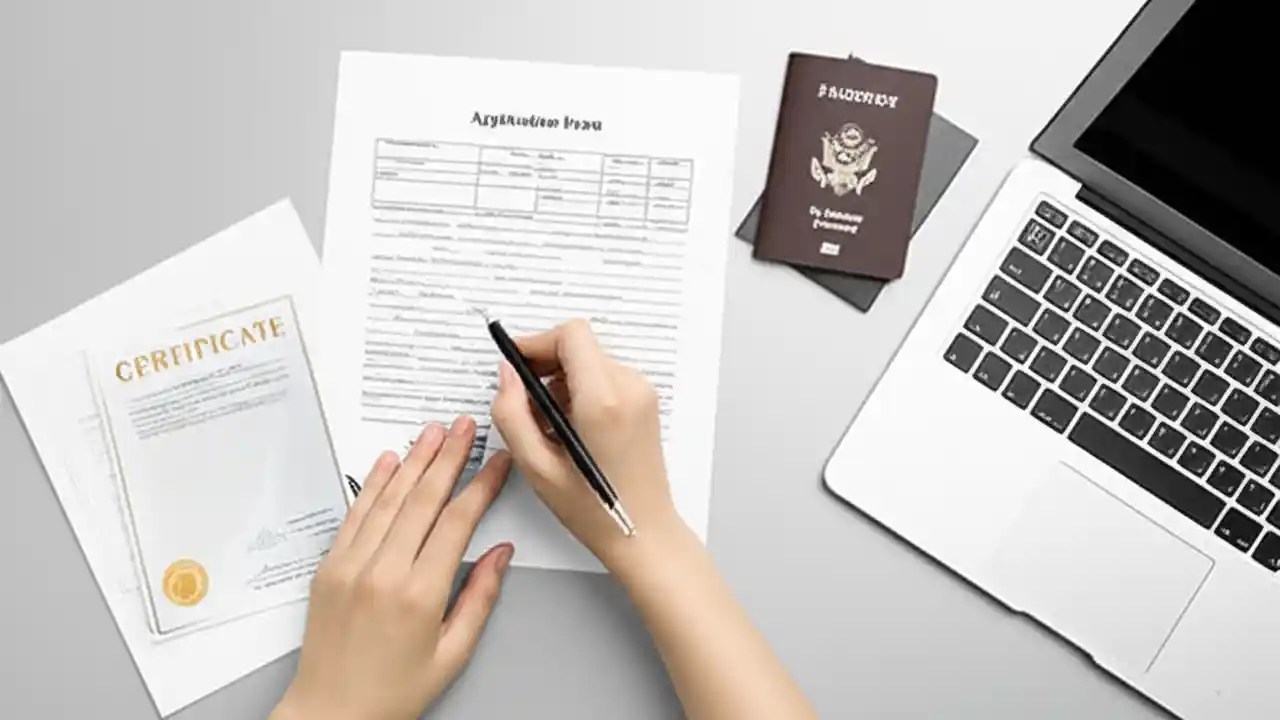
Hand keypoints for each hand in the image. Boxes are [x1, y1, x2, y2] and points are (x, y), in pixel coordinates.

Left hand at [271, 417, 513, 719]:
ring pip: (388, 498)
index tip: (498, 462)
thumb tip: (500, 553)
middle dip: (449, 456)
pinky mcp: (329, 567)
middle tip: (465, 427)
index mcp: (419, 594)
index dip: (482, 485)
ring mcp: (351, 566)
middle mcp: (382, 572)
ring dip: (413, 460)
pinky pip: (354, 514)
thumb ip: (479, 598)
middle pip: (423, 498)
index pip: (458, 521)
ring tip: (433, 432)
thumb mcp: (452, 654)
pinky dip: (372, 484)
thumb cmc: (391, 692)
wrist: (330, 713)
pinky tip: (388, 461)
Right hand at [490, 319, 684, 574]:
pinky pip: (604, 378)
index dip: (537, 343)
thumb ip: (512, 413)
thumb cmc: (595, 510)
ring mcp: (641, 394)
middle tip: (523, 401)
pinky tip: (569, 429)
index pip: (571, 335)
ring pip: (589, 362)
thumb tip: (506, 375)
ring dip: (561, 383)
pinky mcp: (644, 402)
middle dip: (546, 366)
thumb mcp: (537, 466)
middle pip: (580, 346)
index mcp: (603, 401)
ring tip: (547, 427)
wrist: (643, 532)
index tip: (515, 363)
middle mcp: (629, 389)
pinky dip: (580, 392)